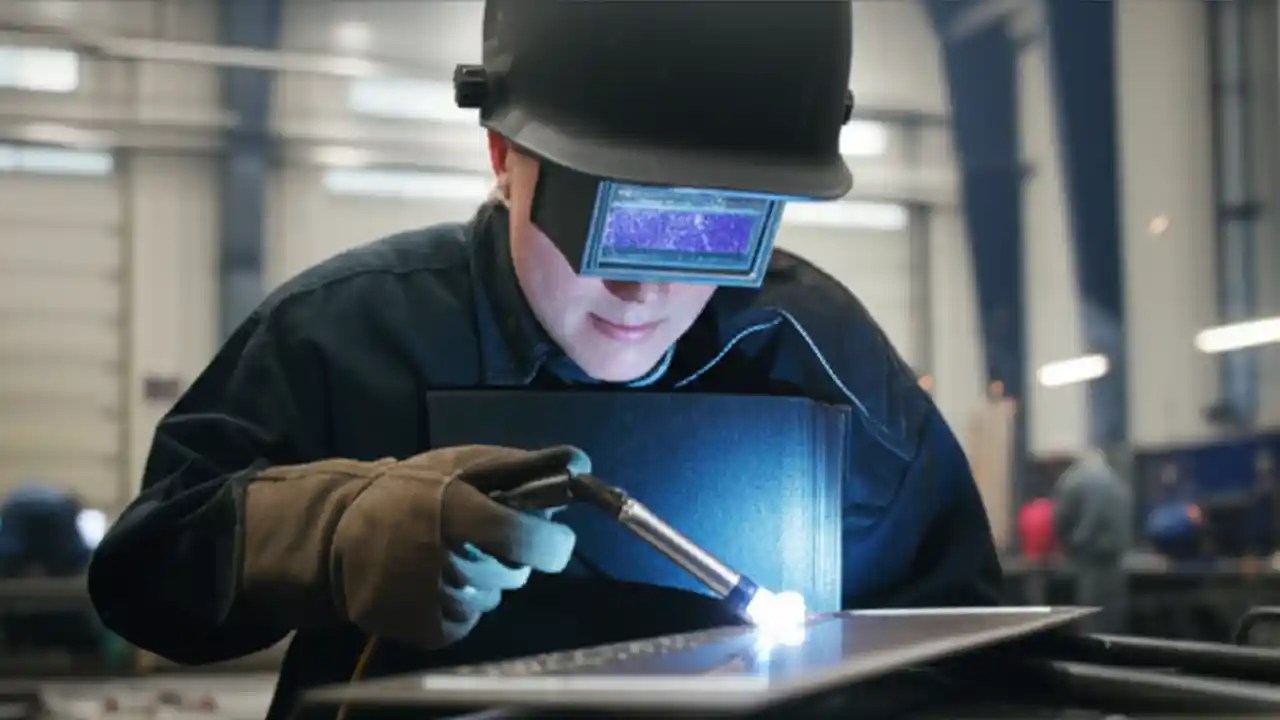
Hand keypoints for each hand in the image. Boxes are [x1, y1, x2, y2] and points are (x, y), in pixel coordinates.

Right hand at [238, 445, 586, 649]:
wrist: (340, 535)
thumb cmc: (409, 493)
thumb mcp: (460, 464)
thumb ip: (518, 465)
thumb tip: (578, 463)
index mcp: (457, 512)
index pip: (525, 539)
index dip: (551, 542)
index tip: (556, 538)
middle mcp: (446, 559)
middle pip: (513, 573)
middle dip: (509, 556)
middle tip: (482, 537)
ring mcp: (434, 599)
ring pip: (492, 598)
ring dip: (484, 579)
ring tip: (451, 556)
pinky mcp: (426, 629)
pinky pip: (469, 621)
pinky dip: (463, 605)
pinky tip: (438, 581)